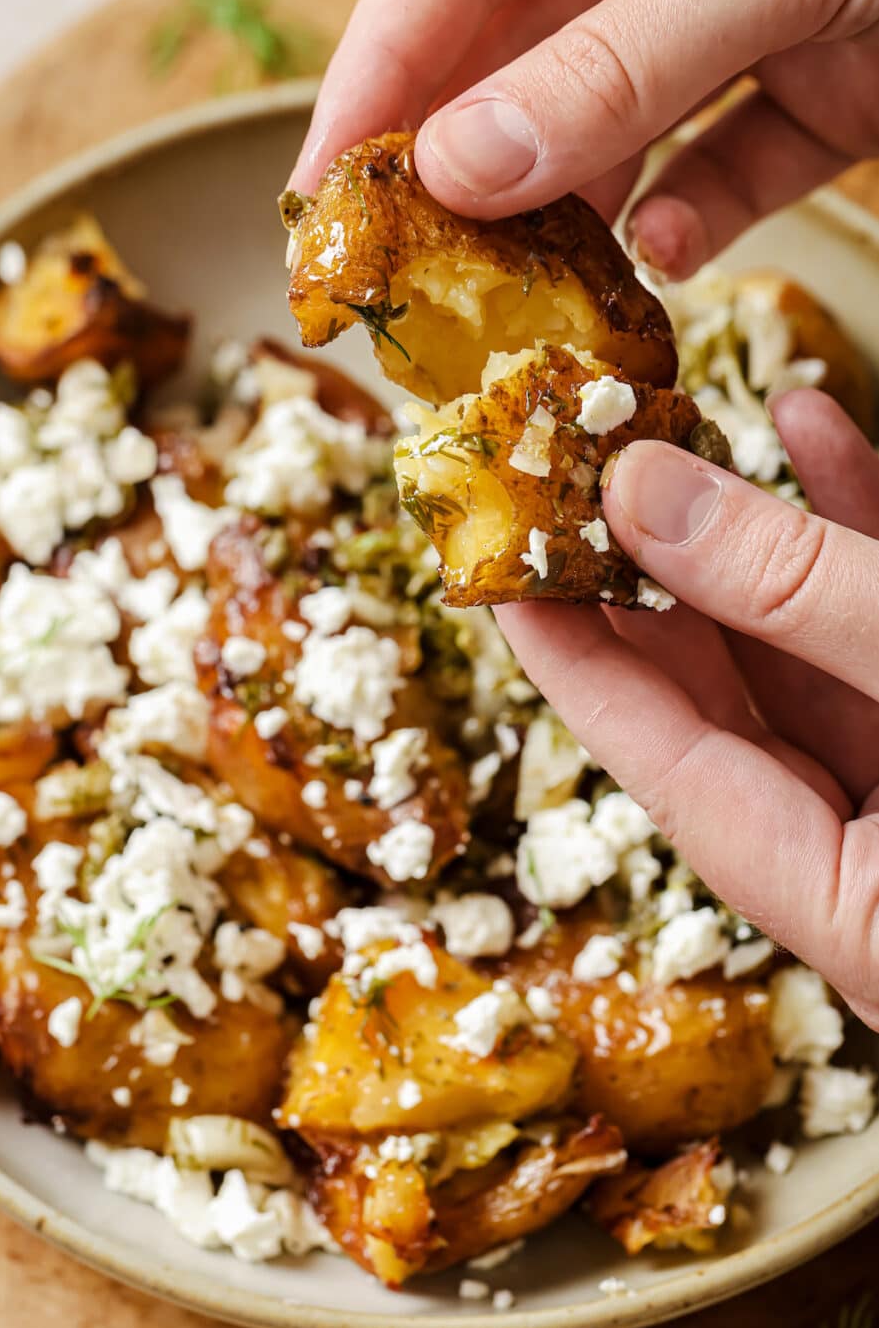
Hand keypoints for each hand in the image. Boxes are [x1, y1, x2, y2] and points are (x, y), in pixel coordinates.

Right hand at [292, 0, 878, 277]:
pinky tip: (669, 264)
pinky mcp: (824, 82)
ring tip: (533, 305)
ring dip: (574, 219)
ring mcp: (750, 13)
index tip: (316, 204)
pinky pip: (730, 158)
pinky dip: (695, 216)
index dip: (372, 86)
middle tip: (417, 288)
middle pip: (522, 64)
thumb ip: (617, 60)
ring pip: (619, 127)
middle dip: (466, 177)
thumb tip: (457, 164)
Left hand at [498, 392, 878, 1027]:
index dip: (561, 646)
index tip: (485, 549)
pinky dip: (855, 535)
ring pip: (802, 650)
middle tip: (574, 465)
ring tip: (684, 423)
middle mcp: (858, 860)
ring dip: (756, 529)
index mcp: (836, 905)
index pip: (650, 752)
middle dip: (650, 569)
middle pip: (715, 699)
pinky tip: (813, 436)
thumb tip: (640, 495)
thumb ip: (802, 596)